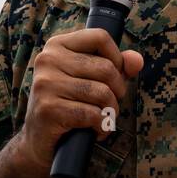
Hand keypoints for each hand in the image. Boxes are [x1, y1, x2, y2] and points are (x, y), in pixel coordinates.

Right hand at [16, 28, 143, 172]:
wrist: (39, 140)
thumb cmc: (69, 105)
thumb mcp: (91, 79)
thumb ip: (116, 66)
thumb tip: (137, 60)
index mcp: (57, 45)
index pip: (99, 36)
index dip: (117, 58)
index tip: (114, 76)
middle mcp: (47, 60)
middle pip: (106, 68)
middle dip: (118, 91)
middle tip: (110, 104)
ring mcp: (46, 84)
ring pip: (102, 93)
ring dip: (111, 111)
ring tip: (103, 118)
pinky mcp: (48, 109)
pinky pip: (93, 114)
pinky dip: (102, 126)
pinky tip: (95, 131)